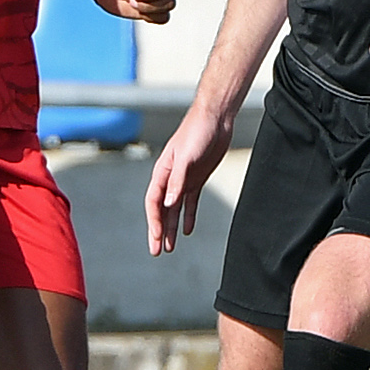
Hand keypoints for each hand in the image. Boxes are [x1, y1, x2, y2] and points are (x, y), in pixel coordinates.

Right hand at [145, 105, 232, 254]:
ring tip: (170, 247)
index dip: (154, 221)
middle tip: (156, 251)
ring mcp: (184, 179)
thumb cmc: (197, 131)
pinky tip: (187, 230)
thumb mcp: (186, 156)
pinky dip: (188, 216)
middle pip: (161, 209)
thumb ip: (177, 180)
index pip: (154, 202)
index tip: (157, 238)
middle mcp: (171, 178)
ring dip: (171, 228)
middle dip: (158, 231)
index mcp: (163, 171)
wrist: (216, 118)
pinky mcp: (198, 178)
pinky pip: (190, 202)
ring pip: (174, 209)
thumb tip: (168, 203)